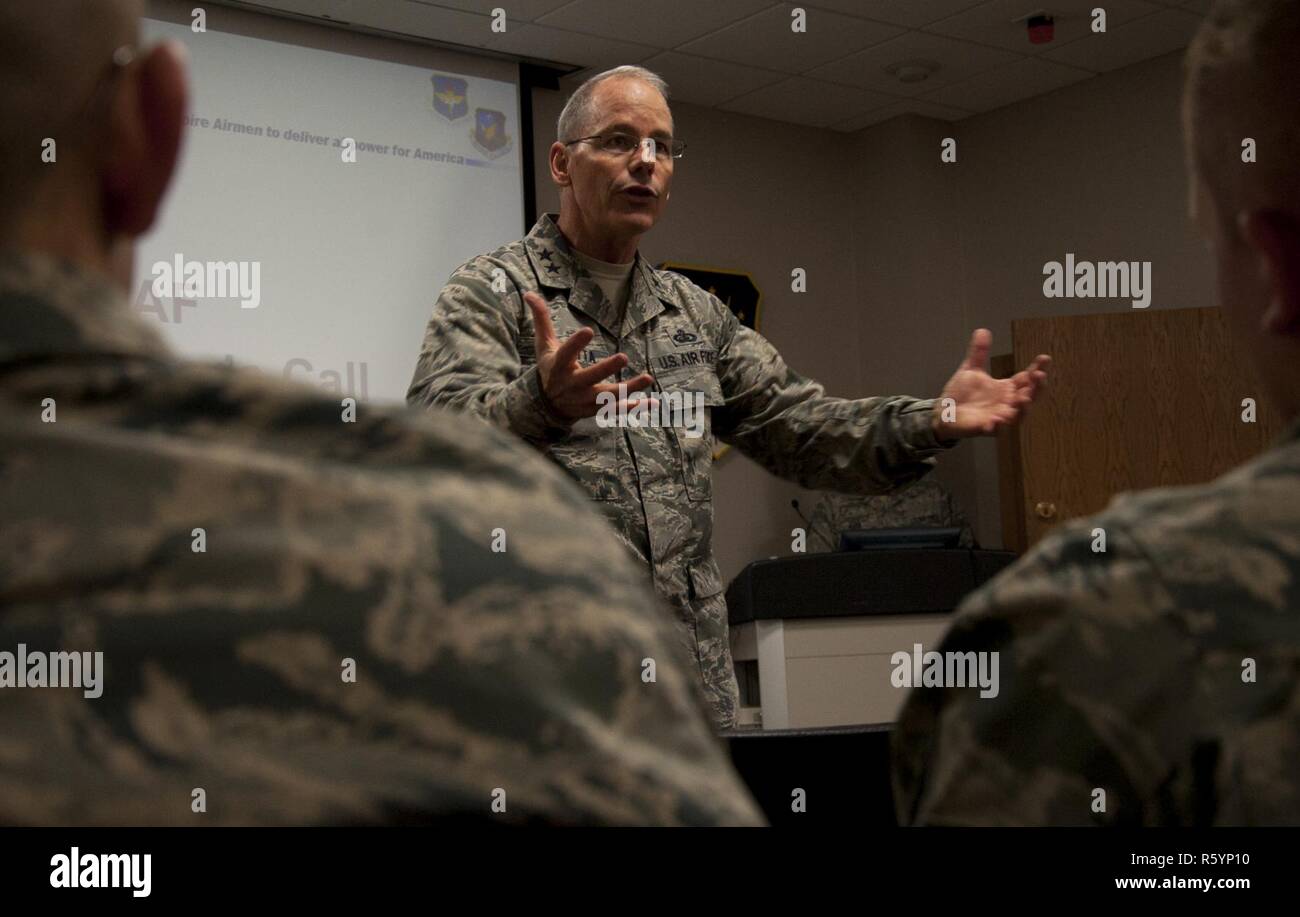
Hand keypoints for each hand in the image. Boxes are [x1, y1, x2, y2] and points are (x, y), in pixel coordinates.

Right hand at [525, 292, 654, 421]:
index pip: (566, 354)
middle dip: (606, 369)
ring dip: (629, 390)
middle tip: (623, 357)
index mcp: (559, 367)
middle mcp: (572, 385)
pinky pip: (617, 410)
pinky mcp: (597, 410)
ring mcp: (586, 400)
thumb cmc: (550, 367)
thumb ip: (541, 320)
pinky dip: (634, 407)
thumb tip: (529, 293)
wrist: (547, 405)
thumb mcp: (543, 345)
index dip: (576, 344)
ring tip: (648, 378)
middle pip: (590, 378)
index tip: (588, 330)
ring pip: (608, 397)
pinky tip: (652, 402)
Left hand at [933, 329, 1049, 437]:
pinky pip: (996, 429)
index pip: (1027, 378)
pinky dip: (999, 425)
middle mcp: (1007, 403)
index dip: (1038, 369)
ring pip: (1018, 415)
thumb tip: (983, 330)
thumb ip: (979, 353)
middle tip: (1039, 375)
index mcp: (1007, 389)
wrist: (944, 411)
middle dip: (1036, 387)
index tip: (1044, 358)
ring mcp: (999, 416)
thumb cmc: (962, 393)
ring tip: (1024, 398)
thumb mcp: (970, 369)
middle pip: (1029, 396)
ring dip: (1023, 408)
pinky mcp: (986, 428)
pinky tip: (998, 418)